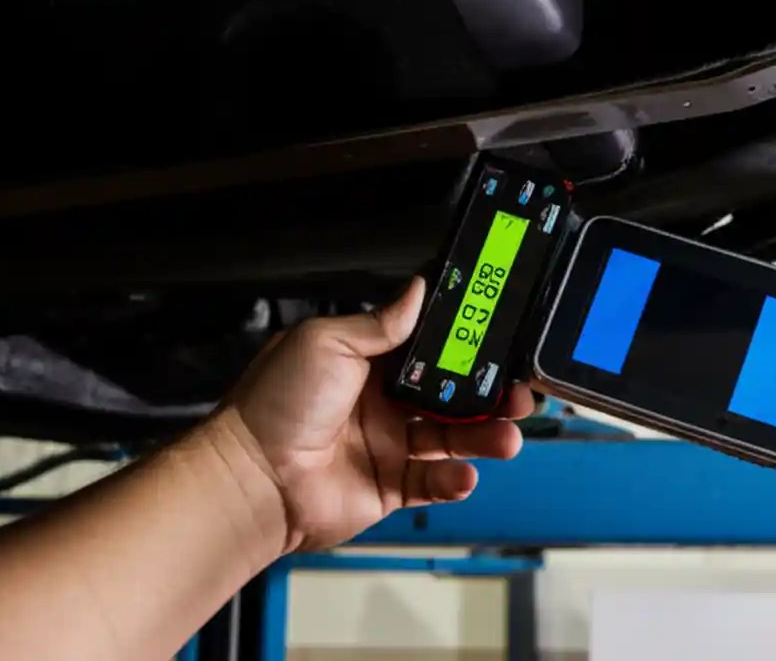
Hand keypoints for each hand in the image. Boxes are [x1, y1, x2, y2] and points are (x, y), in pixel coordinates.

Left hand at [215, 277, 533, 551]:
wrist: (255, 477)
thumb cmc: (279, 404)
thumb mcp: (329, 342)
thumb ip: (381, 323)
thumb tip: (417, 289)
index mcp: (369, 363)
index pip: (432, 350)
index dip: (467, 347)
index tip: (501, 341)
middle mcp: (383, 403)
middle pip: (453, 395)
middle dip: (491, 395)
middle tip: (520, 394)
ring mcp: (389, 446)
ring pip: (453, 438)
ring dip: (485, 436)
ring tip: (508, 437)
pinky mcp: (390, 487)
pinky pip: (435, 482)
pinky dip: (456, 479)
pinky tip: (464, 473)